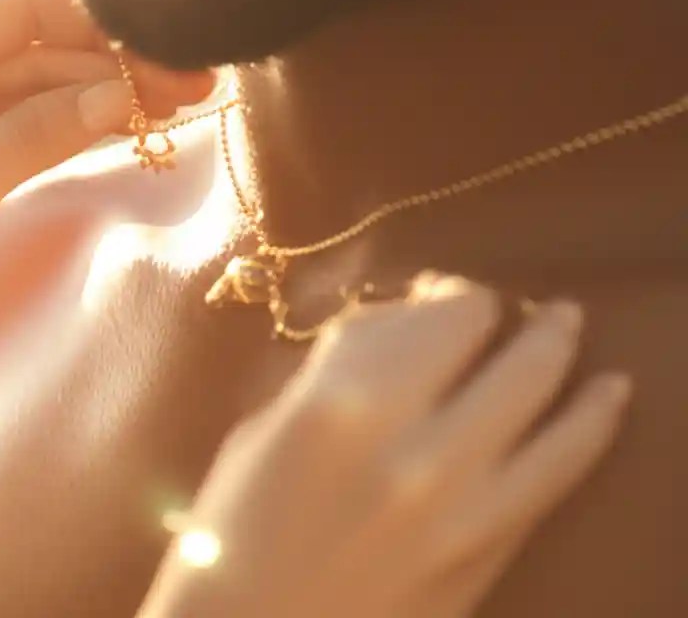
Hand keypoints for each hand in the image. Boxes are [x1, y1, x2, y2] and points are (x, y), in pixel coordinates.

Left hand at [0, 0, 213, 385]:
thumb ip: (35, 136)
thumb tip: (124, 92)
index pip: (27, 12)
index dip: (102, 31)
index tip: (169, 63)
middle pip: (35, 54)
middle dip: (112, 69)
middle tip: (196, 95)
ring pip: (28, 96)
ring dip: (93, 104)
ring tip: (173, 117)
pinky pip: (11, 136)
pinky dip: (60, 137)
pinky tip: (113, 140)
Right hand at [140, 275, 631, 617]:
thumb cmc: (231, 535)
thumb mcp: (262, 434)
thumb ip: (330, 378)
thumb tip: (388, 334)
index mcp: (338, 407)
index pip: (418, 313)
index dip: (432, 290)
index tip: (427, 291)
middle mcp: (414, 444)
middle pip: (486, 336)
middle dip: (493, 309)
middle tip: (490, 307)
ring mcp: (464, 501)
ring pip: (542, 397)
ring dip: (557, 348)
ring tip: (567, 324)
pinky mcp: (490, 548)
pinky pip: (560, 472)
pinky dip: (590, 426)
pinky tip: (608, 396)